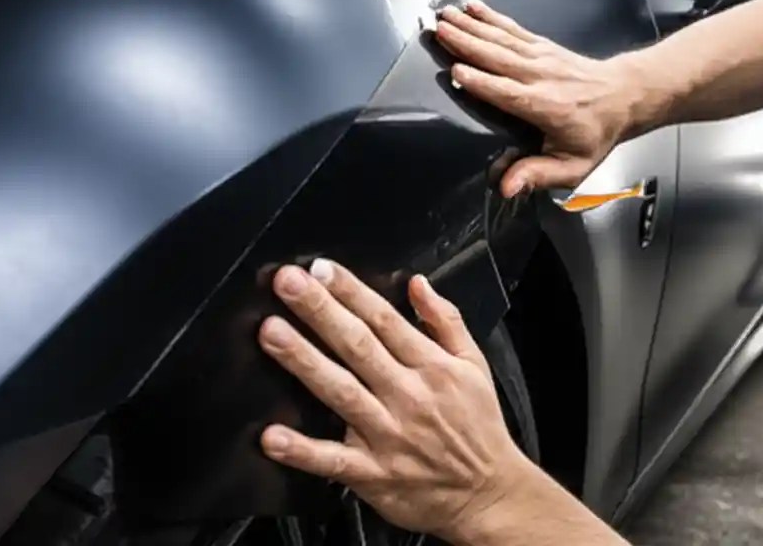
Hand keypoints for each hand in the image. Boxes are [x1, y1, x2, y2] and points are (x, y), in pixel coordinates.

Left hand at [258, 259, 537, 541]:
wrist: (489, 494)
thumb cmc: (478, 428)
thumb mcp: (475, 364)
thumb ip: (446, 320)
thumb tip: (418, 283)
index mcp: (432, 367)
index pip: (384, 319)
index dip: (351, 291)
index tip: (321, 269)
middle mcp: (408, 396)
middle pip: (357, 346)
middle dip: (320, 311)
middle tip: (287, 283)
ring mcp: (388, 435)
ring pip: (340, 391)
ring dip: (304, 361)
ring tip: (273, 334)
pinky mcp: (373, 474)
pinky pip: (332, 461)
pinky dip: (301, 450)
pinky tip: (273, 436)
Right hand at [435, 0, 641, 196]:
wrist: (625, 96)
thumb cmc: (596, 133)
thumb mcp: (573, 167)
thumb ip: (538, 175)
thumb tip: (507, 187)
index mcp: (544, 106)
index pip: (507, 93)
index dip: (481, 82)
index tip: (455, 71)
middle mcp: (540, 76)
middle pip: (497, 57)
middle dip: (466, 43)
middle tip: (438, 30)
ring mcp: (541, 57)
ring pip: (501, 38)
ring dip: (471, 25)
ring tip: (445, 15)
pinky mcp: (542, 46)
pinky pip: (512, 29)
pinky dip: (491, 17)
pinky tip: (473, 7)